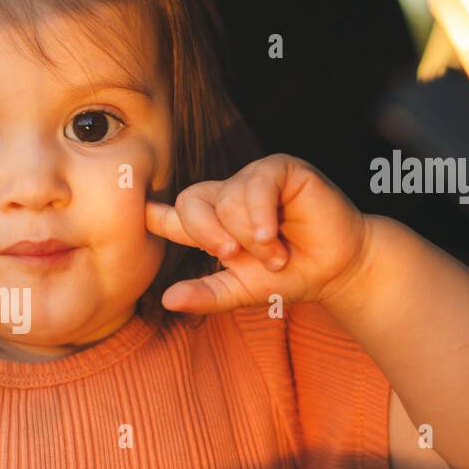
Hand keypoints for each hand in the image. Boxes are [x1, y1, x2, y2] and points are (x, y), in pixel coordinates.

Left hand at [145, 153, 373, 314]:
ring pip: (226, 200)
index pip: (171, 216)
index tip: (131, 209)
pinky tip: (273, 237)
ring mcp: (252, 179)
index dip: (149, 212)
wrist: (338, 269)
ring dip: (250, 237)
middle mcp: (227, 196)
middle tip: (235, 257)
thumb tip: (168, 300)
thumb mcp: (241, 290)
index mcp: (211, 223)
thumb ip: (206, 294)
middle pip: (190, 204)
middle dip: (209, 236)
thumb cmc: (290, 276)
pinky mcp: (280, 169)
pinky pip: (255, 185)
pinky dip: (260, 216)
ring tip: (275, 254)